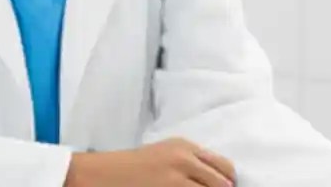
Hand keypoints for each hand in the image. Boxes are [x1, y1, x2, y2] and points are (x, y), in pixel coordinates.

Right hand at [65, 138, 235, 186]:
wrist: (101, 174)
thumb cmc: (133, 167)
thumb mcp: (165, 154)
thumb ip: (191, 162)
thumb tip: (221, 180)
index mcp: (186, 147)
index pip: (226, 167)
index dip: (229, 183)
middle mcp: (185, 160)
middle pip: (222, 184)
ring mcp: (175, 180)